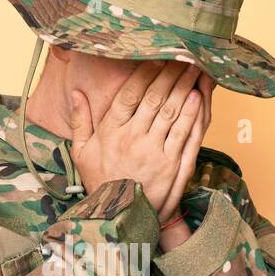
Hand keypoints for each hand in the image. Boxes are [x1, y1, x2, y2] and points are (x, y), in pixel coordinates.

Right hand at [69, 61, 203, 220]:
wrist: (120, 220)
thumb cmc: (101, 183)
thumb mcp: (82, 153)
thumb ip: (80, 121)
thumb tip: (76, 93)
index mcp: (111, 133)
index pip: (130, 94)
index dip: (145, 73)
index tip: (156, 58)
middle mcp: (133, 139)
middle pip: (155, 98)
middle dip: (170, 74)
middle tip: (182, 55)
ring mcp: (155, 153)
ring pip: (173, 112)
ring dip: (185, 87)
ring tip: (194, 69)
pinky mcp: (174, 166)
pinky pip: (185, 134)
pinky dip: (193, 114)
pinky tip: (198, 97)